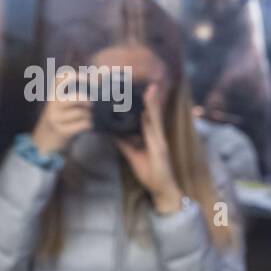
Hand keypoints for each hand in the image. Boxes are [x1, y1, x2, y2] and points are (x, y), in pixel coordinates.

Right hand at [31, 74, 91, 154]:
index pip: (60, 78)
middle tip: (90, 106)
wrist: (47, 139)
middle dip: (87, 102)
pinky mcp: (61, 130)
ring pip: (80, 112)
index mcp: (54, 94)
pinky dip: (89, 124)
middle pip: (75, 98)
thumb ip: (78, 93)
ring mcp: (55, 118)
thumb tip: (100, 76)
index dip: (76, 76)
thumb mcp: (66, 103)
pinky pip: (82, 124)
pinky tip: (88, 125)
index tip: (90, 80)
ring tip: (88, 118)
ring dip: (89, 116)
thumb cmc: (63, 118)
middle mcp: (52, 104)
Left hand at [116, 83, 183, 213]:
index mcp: (151, 136)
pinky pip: (155, 129)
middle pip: (152, 112)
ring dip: (153, 102)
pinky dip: (153, 117)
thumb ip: (123, 142)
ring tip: (150, 88)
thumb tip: (109, 131)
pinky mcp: (161, 146)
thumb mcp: (131, 155)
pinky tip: (149, 109)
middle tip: (145, 82)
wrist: (162, 189)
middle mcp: (157, 135)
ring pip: (155, 117)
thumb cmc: (149, 172)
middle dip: (148, 97)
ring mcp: (160, 140)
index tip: (137, 88)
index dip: (143, 102)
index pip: (145, 115)